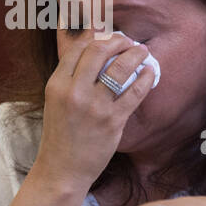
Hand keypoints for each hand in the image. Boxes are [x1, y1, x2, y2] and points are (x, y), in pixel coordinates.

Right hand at [32, 28, 154, 190]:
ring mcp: (94, 106)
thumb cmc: (60, 135)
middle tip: (128, 41)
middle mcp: (73, 92)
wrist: (62, 170)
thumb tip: (93, 51)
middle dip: (118, 40)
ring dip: (135, 54)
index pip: (78, 48)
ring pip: (120, 67)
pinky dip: (145, 78)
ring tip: (142, 51)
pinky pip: (134, 92)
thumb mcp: (55, 101)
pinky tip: (149, 72)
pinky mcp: (113, 121)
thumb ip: (70, 78)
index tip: (108, 35)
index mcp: (56, 84)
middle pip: (99, 51)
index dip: (96, 36)